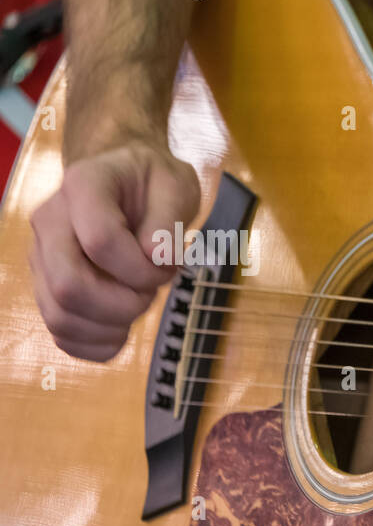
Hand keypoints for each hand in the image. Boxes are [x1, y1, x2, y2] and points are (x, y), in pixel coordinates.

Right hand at [29, 137, 200, 360]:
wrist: (124, 181)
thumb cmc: (152, 183)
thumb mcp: (176, 185)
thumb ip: (169, 221)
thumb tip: (155, 258)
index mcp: (82, 187)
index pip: (100, 241)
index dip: (142, 268)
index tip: (166, 266)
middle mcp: (50, 222)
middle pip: (69, 287)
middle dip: (123, 305)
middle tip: (150, 292)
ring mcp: (43, 257)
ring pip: (60, 316)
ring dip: (111, 327)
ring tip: (136, 305)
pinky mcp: (47, 286)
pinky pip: (60, 333)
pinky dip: (95, 345)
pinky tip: (121, 331)